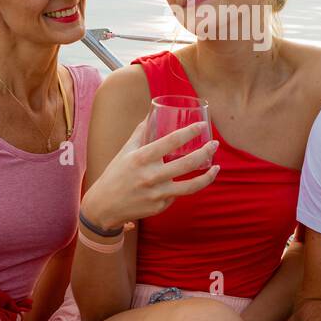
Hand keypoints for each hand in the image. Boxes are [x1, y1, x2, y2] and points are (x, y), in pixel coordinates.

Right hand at [80, 119, 219, 228]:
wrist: (103, 206)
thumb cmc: (115, 174)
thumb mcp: (125, 151)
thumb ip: (140, 133)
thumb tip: (151, 114)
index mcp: (141, 158)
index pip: (170, 141)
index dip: (189, 132)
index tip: (200, 126)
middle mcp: (150, 176)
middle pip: (186, 164)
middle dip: (205, 152)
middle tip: (214, 144)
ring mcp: (157, 194)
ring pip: (191, 186)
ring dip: (208, 176)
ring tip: (216, 167)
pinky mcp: (160, 207)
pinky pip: (177, 195)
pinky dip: (183, 187)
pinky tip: (186, 181)